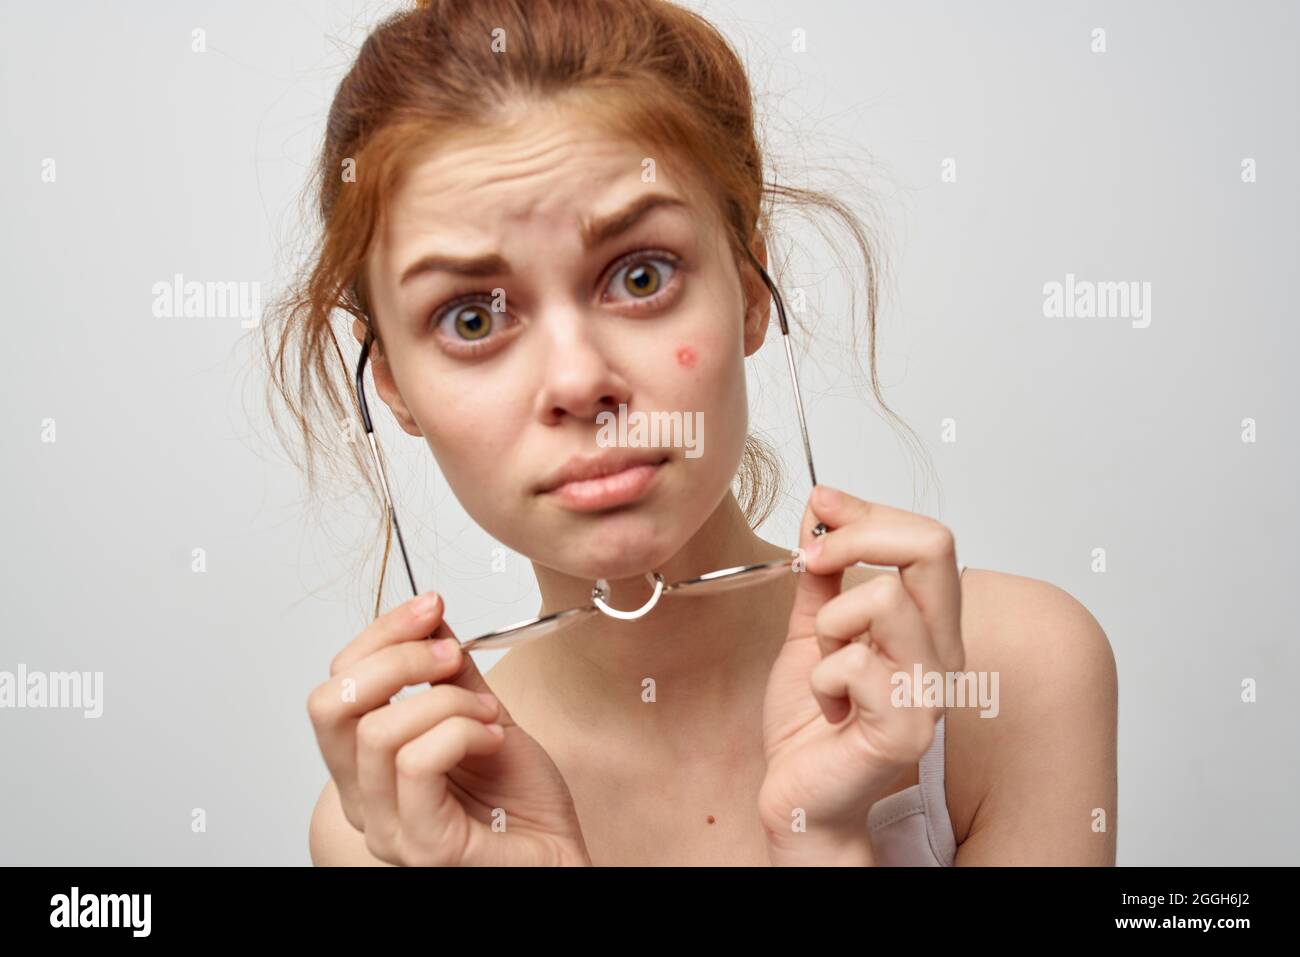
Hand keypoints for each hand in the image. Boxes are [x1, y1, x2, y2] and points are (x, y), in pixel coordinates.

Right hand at [307, 592, 591, 865]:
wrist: (559, 853)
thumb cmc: (522, 801)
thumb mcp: (481, 714)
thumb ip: (449, 673)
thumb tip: (427, 617)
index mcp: (365, 766)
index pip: (335, 684)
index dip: (380, 634)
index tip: (431, 606)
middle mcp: (362, 799)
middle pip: (331, 703)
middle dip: (396, 658)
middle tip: (452, 655)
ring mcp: (387, 828)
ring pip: (379, 730)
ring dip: (446, 701)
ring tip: (487, 714)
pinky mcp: (422, 847)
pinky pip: (417, 763)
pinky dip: (461, 733)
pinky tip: (491, 739)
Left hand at [758, 485, 965, 863]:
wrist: (799, 792)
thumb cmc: (811, 721)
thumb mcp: (811, 629)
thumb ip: (823, 574)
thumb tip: (823, 509)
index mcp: (927, 625)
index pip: (927, 537)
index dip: (870, 510)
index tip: (823, 505)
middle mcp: (942, 653)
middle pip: (931, 547)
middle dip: (858, 536)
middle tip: (814, 560)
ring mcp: (930, 692)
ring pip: (886, 599)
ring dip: (831, 623)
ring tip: (824, 661)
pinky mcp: (906, 730)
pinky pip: (855, 664)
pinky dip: (821, 678)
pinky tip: (827, 705)